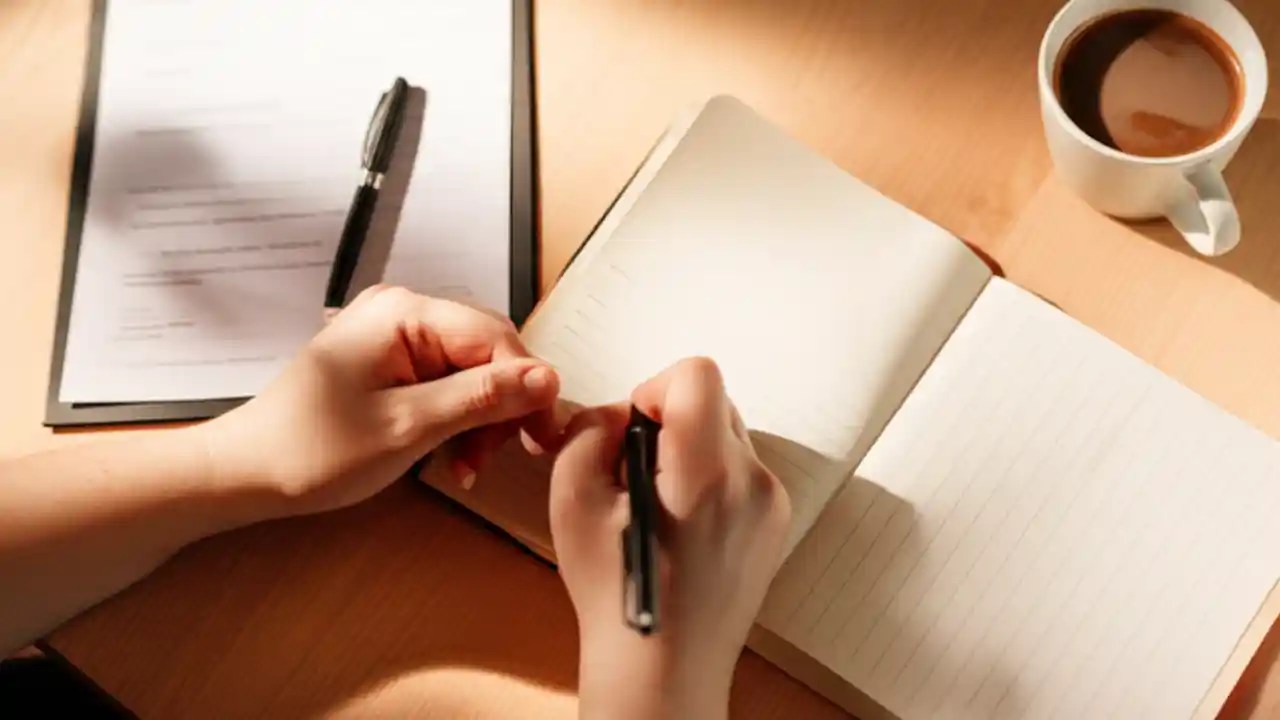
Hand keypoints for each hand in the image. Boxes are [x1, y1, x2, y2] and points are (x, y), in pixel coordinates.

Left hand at [200, 285, 559, 517]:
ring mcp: (394, 334)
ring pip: (472, 370)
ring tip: (467, 466)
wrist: (248, 472)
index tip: (543, 437)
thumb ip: (480, 398)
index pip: (495, 336)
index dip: (528, 387)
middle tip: (499, 457)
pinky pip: (446, 381)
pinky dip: (457, 419)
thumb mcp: (407, 428)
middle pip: (488, 351)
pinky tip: (452, 456)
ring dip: (481, 420)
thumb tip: (547, 379)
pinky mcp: (390, 360)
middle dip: (502, 407)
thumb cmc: (313, 450)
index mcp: (403, 312)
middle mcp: (402, 310)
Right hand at [549, 358, 790, 719]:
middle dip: (669, 420)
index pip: (698, 374)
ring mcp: (770, 503)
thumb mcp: (573, 502)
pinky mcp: (774, 523)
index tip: (635, 425)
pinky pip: (741, 470)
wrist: (663, 670)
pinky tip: (680, 524)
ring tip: (656, 504)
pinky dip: (708, 478)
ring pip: (728, 434)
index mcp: (705, 471)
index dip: (655, 386)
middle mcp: (752, 481)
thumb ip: (587, 433)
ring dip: (689, 449)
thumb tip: (614, 413)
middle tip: (636, 471)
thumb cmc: (618, 596)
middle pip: (714, 399)